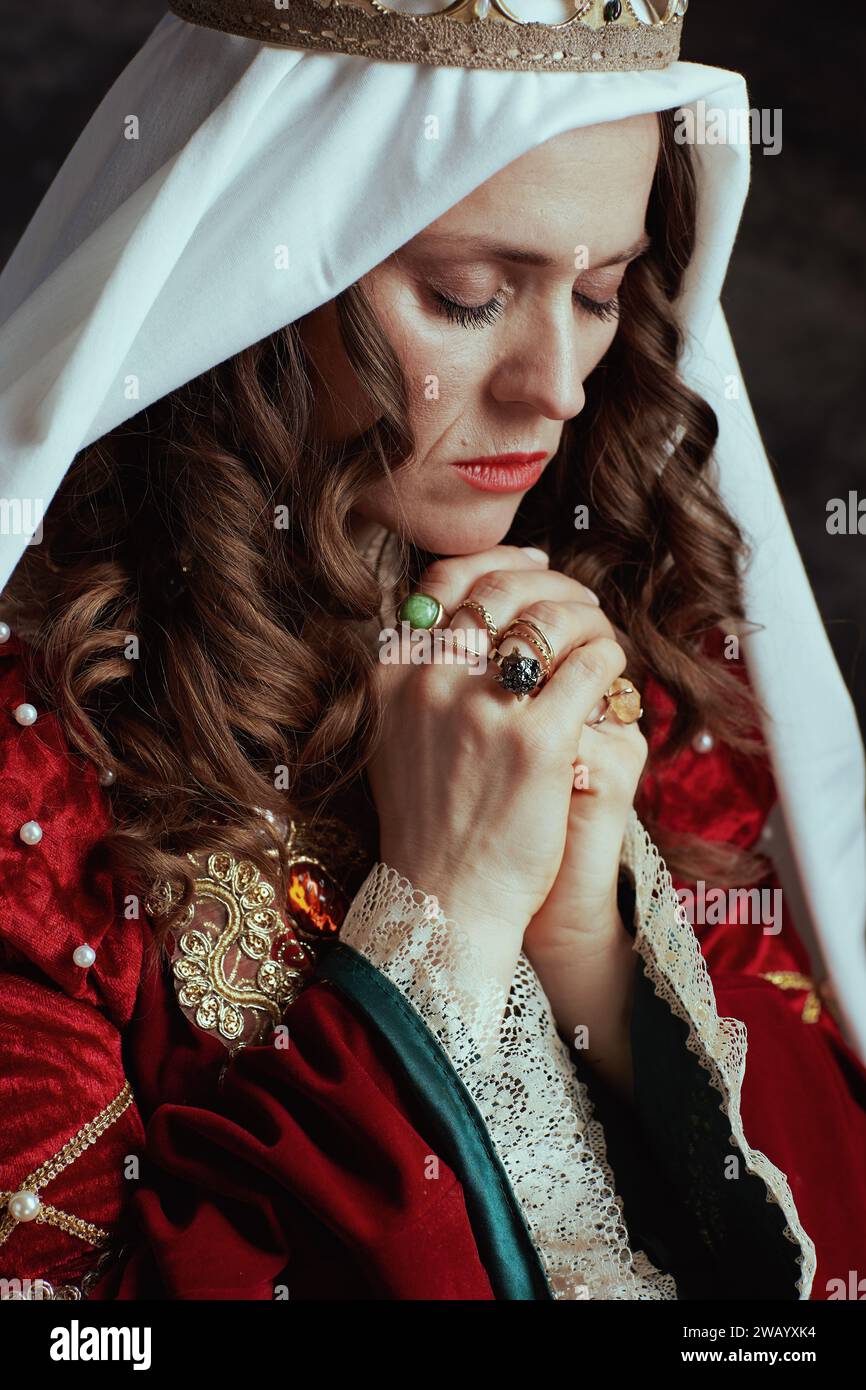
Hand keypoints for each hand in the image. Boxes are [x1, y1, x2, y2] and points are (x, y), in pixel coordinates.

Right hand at [366, 545, 625, 987]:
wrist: (446, 902)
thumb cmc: (431, 824)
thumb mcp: (396, 738)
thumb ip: (418, 677)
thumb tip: (464, 618)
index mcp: (393, 675)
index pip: (444, 580)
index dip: (496, 566)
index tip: (531, 571)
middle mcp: (431, 681)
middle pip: (503, 590)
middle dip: (550, 589)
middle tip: (577, 608)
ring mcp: (483, 709)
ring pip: (553, 618)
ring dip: (588, 620)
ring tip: (600, 639)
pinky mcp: (538, 742)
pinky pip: (592, 664)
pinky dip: (610, 661)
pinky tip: (612, 679)